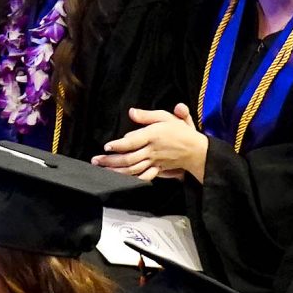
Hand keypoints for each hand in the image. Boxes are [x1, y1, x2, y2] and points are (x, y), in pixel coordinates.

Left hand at [93, 106, 207, 181]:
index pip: (132, 141)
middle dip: (110, 161)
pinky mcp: (157, 169)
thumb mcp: (166, 117)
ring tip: (103, 170)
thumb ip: (147, 115)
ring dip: (117, 171)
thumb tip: (131, 112)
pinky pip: (143, 176)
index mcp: (153, 136)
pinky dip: (132, 179)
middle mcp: (152, 150)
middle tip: (96, 160)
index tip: (107, 147)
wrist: (196, 150)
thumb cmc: (180, 131)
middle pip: (129, 158)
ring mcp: (154, 162)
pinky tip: (121, 180)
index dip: (118, 145)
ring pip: (133, 169)